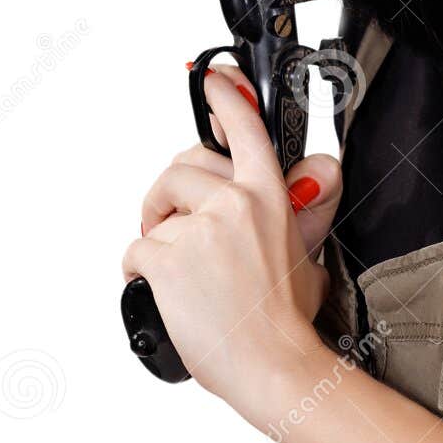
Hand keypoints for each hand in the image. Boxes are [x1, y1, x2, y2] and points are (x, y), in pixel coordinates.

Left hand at [122, 63, 341, 423]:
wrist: (274, 364)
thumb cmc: (287, 320)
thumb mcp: (306, 253)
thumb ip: (299, 213)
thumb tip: (308, 191)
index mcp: (271, 195)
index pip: (245, 129)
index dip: (227, 96)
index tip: (214, 79)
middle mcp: (235, 203)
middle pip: (182, 168)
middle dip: (169, 194)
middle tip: (173, 222)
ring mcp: (200, 229)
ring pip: (154, 213)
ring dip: (154, 234)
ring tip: (173, 267)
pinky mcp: (167, 259)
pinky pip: (134, 248)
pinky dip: (136, 268)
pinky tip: (157, 286)